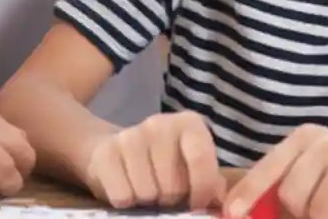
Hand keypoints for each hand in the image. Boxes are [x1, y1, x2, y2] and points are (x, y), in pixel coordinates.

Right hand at [83, 111, 224, 209]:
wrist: (114, 151)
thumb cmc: (164, 164)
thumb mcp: (191, 168)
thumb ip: (211, 183)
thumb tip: (222, 202)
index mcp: (189, 123)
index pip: (200, 158)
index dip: (201, 189)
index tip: (196, 204)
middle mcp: (159, 123)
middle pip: (173, 185)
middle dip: (171, 199)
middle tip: (165, 193)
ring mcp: (130, 136)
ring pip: (147, 193)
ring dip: (148, 201)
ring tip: (147, 189)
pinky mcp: (105, 152)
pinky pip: (123, 196)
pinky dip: (126, 201)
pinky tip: (127, 187)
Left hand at [224, 125, 327, 218]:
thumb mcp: (324, 173)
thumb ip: (291, 184)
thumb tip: (250, 211)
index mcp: (307, 137)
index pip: (268, 167)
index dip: (247, 192)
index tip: (231, 213)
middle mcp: (324, 143)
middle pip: (290, 197)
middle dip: (303, 215)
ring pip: (315, 214)